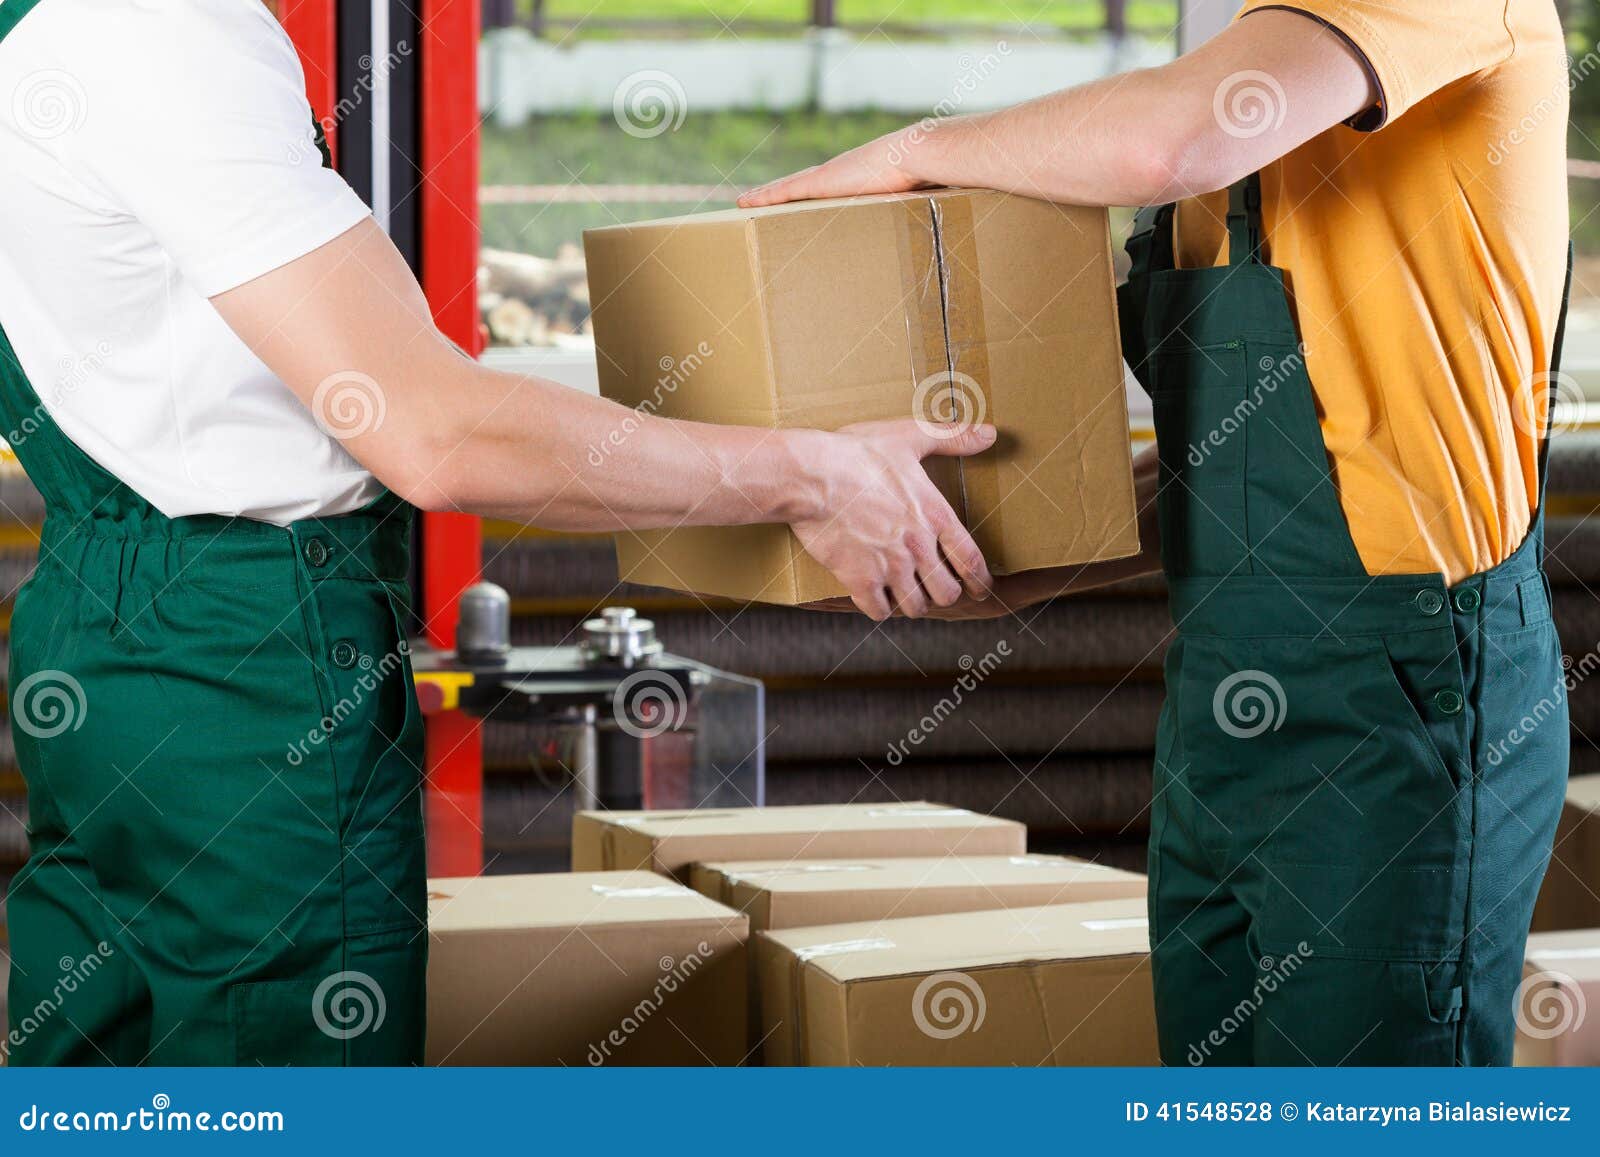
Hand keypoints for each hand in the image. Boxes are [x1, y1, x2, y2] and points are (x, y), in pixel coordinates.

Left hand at [739, 131, 926, 208]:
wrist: (913, 156)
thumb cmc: (920, 178)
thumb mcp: (911, 200)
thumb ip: (909, 209)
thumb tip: (929, 229)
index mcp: (854, 182)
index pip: (824, 188)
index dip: (806, 196)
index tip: (794, 203)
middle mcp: (835, 176)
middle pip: (798, 187)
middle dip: (778, 195)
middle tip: (757, 203)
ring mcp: (825, 177)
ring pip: (785, 189)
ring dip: (765, 197)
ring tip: (744, 205)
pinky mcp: (817, 182)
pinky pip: (782, 192)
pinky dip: (762, 197)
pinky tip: (744, 203)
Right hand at [787, 419, 995, 620]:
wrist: (812, 476)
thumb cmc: (858, 455)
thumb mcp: (909, 437)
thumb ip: (952, 438)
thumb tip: (989, 434)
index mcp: (934, 515)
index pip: (970, 560)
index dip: (980, 581)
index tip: (980, 589)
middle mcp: (918, 547)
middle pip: (947, 593)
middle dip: (944, 594)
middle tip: (934, 588)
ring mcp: (890, 566)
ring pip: (915, 607)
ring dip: (911, 603)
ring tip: (904, 593)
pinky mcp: (860, 579)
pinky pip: (879, 611)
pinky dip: (878, 607)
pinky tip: (874, 596)